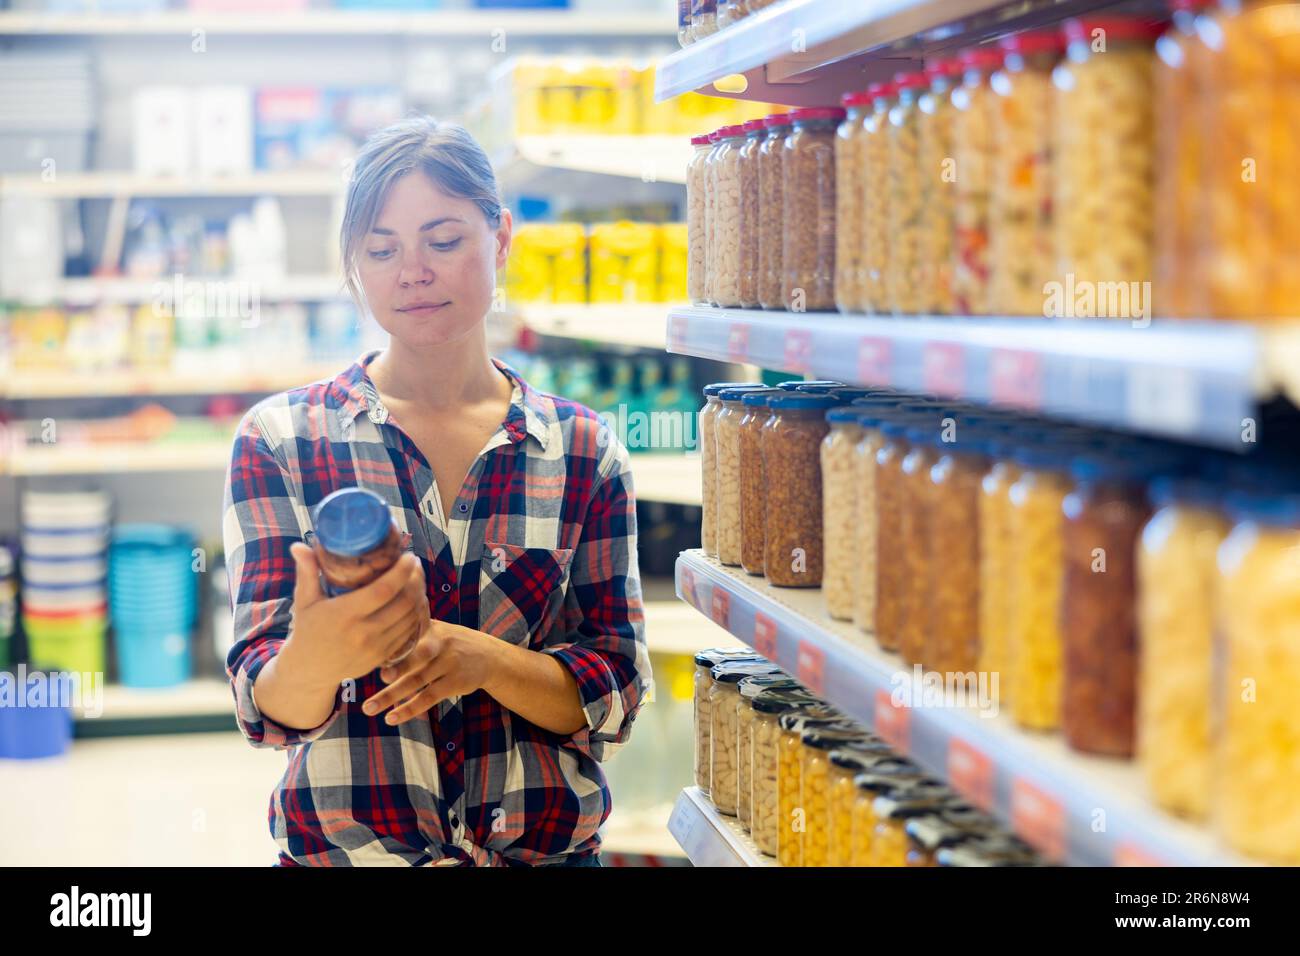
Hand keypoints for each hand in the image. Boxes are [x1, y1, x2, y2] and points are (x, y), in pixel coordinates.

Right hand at [283, 542, 429, 687]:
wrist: (309, 670)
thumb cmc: (307, 629)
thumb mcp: (304, 601)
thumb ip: (306, 573)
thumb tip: (298, 546)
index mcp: (344, 614)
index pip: (383, 590)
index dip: (401, 572)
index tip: (409, 556)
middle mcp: (363, 632)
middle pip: (403, 603)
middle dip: (415, 581)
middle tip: (415, 565)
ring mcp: (375, 647)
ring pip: (410, 618)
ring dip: (419, 596)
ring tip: (416, 580)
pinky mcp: (382, 657)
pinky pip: (408, 634)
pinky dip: (415, 616)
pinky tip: (413, 602)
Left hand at [361, 620, 498, 724]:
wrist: (491, 657)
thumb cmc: (454, 643)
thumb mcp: (438, 629)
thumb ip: (413, 632)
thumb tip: (375, 645)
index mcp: (432, 628)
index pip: (408, 634)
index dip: (389, 644)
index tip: (368, 652)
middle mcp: (440, 644)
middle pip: (413, 657)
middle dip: (393, 668)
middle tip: (374, 677)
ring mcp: (449, 664)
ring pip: (416, 681)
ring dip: (391, 696)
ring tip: (369, 708)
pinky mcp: (455, 683)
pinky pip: (428, 697)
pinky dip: (409, 708)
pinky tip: (392, 718)